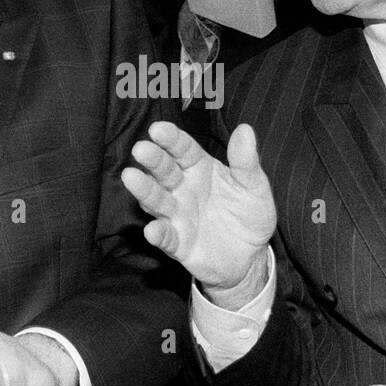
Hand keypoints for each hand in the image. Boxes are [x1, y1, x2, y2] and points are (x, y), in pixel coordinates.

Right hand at [121, 121, 276, 307]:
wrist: (250, 256)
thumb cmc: (248, 214)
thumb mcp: (254, 186)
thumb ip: (246, 161)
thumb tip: (245, 130)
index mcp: (199, 169)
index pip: (183, 150)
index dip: (171, 139)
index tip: (158, 129)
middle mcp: (183, 189)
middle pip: (165, 171)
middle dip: (152, 160)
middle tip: (141, 149)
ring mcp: (177, 216)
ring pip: (157, 201)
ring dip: (144, 190)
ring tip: (131, 177)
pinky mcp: (178, 243)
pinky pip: (166, 237)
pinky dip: (158, 234)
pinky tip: (152, 230)